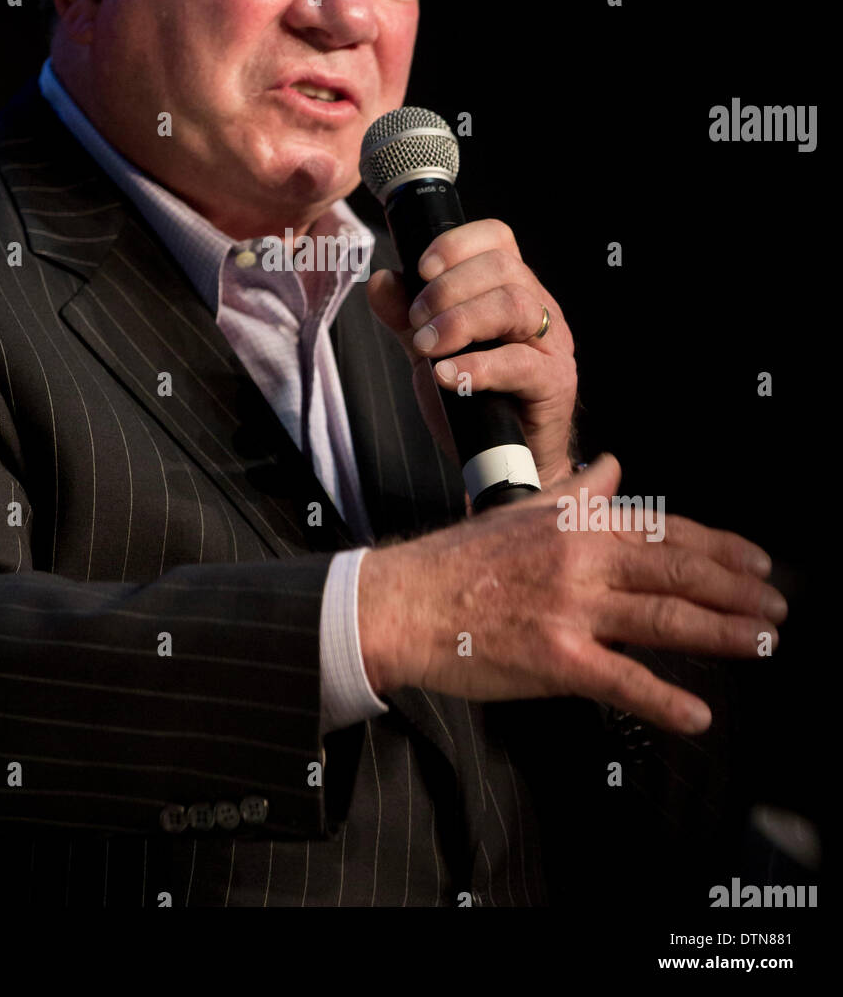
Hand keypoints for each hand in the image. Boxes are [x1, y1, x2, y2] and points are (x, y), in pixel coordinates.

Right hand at [358, 454, 786, 733]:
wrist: (403, 601)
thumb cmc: (458, 561)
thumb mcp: (523, 510)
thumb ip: (578, 492)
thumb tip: (614, 466)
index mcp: (577, 524)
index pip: (665, 529)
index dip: (720, 546)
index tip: (758, 561)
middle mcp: (581, 560)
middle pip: (678, 570)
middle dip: (737, 589)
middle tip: (777, 605)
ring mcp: (570, 609)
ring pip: (665, 618)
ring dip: (723, 632)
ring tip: (762, 642)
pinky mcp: (555, 660)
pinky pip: (623, 681)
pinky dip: (665, 700)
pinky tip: (699, 714)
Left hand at [367, 219, 576, 488]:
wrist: (507, 458)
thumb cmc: (476, 399)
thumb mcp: (431, 351)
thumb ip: (406, 317)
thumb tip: (380, 281)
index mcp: (511, 288)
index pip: (497, 238)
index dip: (456, 243)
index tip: (421, 268)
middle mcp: (537, 307)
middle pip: (502, 267)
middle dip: (446, 289)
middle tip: (416, 322)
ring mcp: (550, 344)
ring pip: (514, 306)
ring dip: (460, 321)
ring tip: (427, 346)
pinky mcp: (553, 383)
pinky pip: (520, 363)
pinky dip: (477, 366)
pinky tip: (447, 375)